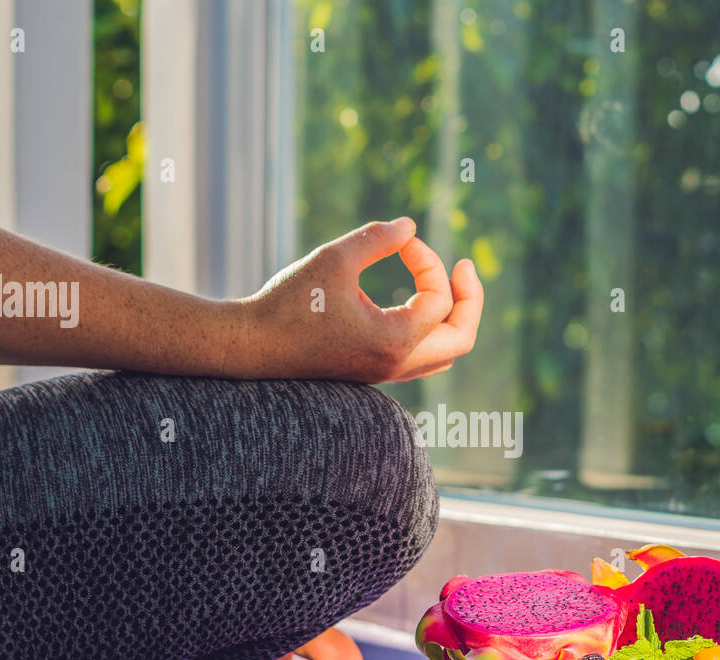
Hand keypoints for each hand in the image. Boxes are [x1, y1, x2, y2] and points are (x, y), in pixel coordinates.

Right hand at [235, 217, 482, 382]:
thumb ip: (377, 238)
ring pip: (444, 353)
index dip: (428, 260)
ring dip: (452, 317)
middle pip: (461, 339)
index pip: (439, 299)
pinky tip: (416, 301)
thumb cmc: (288, 303)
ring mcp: (385, 372)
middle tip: (464, 266)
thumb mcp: (334, 259)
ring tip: (448, 282)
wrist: (250, 347)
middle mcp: (396, 364)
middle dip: (470, 300)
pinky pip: (421, 356)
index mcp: (395, 341)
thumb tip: (410, 226)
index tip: (402, 242)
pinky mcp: (372, 369)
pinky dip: (431, 328)